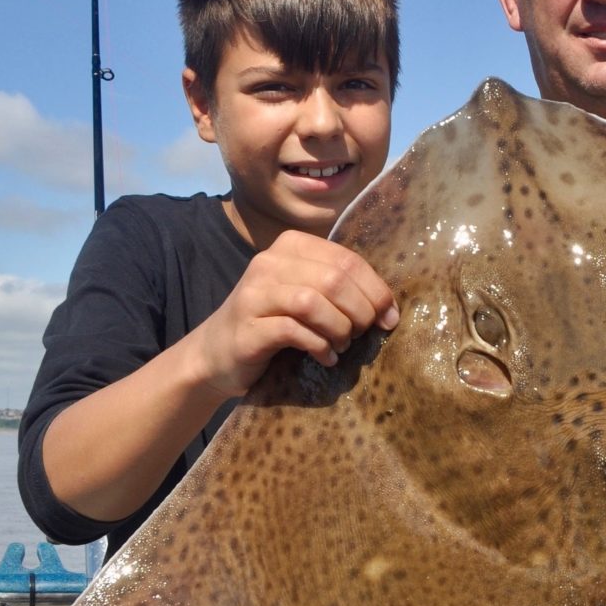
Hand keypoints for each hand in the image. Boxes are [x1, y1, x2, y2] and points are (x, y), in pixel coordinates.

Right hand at [192, 231, 397, 397]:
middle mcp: (269, 263)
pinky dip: (319, 346)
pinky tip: (325, 358)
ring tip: (342, 345)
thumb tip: (389, 310)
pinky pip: (294, 331)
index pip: (347, 260)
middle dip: (360, 311)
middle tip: (361, 334)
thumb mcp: (307, 296)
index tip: (388, 318)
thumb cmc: (273, 324)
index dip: (376, 290)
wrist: (217, 353)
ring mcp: (255, 293)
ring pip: (314, 301)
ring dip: (339, 328)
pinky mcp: (249, 327)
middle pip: (334, 279)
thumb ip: (341, 291)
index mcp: (291, 246)